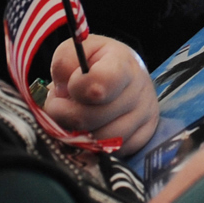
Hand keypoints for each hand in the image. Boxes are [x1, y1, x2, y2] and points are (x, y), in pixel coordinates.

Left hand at [44, 35, 157, 150]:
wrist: (128, 74)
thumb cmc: (98, 62)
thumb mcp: (80, 50)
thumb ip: (65, 61)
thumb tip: (62, 91)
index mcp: (122, 64)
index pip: (102, 82)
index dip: (77, 88)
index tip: (69, 86)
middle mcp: (138, 90)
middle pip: (93, 117)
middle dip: (65, 114)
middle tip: (59, 104)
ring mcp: (144, 116)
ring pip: (102, 140)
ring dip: (79, 132)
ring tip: (75, 116)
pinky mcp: (145, 136)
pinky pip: (113, 152)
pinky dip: (96, 145)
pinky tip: (92, 128)